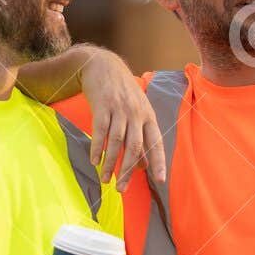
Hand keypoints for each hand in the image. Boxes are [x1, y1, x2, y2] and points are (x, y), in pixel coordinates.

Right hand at [82, 50, 166, 190]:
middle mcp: (136, 114)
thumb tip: (145, 168)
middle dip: (128, 170)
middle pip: (135, 146)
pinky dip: (97, 147)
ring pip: (116, 141)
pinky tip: (94, 161)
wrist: (102, 65)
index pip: (156, 143)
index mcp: (148, 117)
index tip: (160, 181)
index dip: (159, 162)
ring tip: (105, 179)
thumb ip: (142, 139)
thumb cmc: (122, 92)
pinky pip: (100, 130)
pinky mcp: (102, 105)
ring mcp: (119, 109)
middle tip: (122, 189)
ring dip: (110, 163)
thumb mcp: (137, 112)